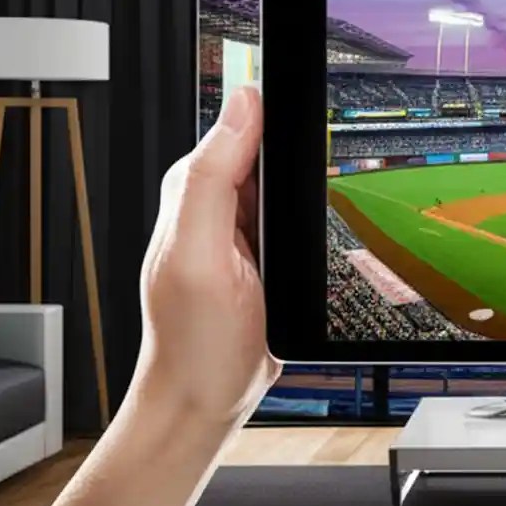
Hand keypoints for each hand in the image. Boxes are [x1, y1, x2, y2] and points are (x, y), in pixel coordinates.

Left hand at [135, 85, 279, 422]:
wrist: (208, 400)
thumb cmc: (194, 342)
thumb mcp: (200, 256)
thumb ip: (212, 178)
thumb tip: (243, 104)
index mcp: (193, 191)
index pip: (240, 124)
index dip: (277, 111)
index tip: (310, 111)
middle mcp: (217, 204)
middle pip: (272, 151)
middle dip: (300, 160)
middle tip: (307, 198)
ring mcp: (245, 229)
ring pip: (291, 184)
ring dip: (309, 194)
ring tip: (305, 231)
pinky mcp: (268, 253)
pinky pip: (298, 217)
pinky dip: (312, 223)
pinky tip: (312, 243)